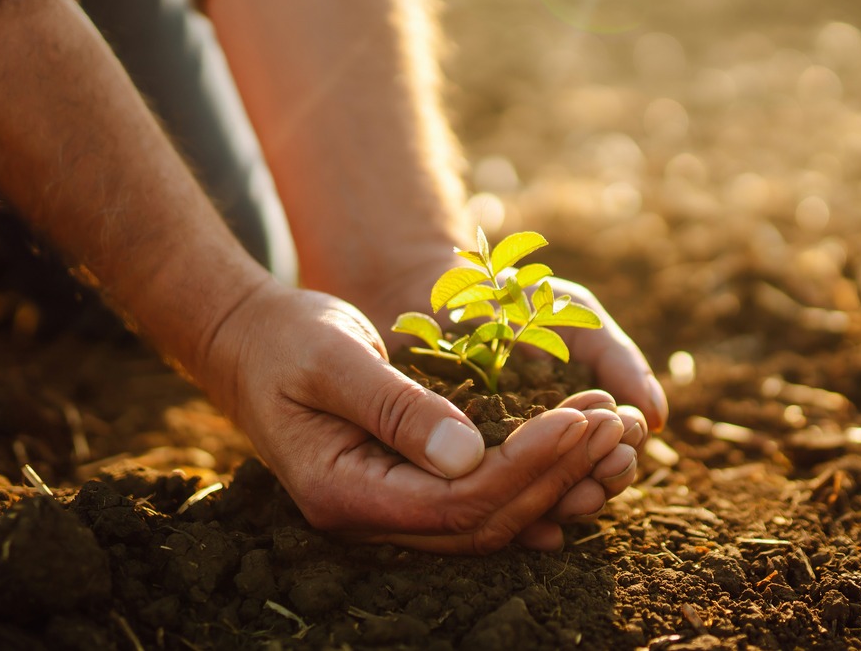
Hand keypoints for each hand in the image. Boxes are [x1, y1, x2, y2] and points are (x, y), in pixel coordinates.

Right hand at [193, 282, 626, 552]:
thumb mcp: (336, 357)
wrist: (249, 341)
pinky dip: (529, 483)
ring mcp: (387, 510)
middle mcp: (368, 518)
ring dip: (553, 479)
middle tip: (611, 420)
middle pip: (482, 522)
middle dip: (555, 473)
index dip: (526, 466)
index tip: (578, 418)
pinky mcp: (405, 489)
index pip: (457, 503)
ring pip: (487, 520)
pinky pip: (477, 504)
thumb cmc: (286, 338)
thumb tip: (469, 454)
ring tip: (607, 429)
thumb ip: (396, 407)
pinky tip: (574, 460)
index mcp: (344, 493)